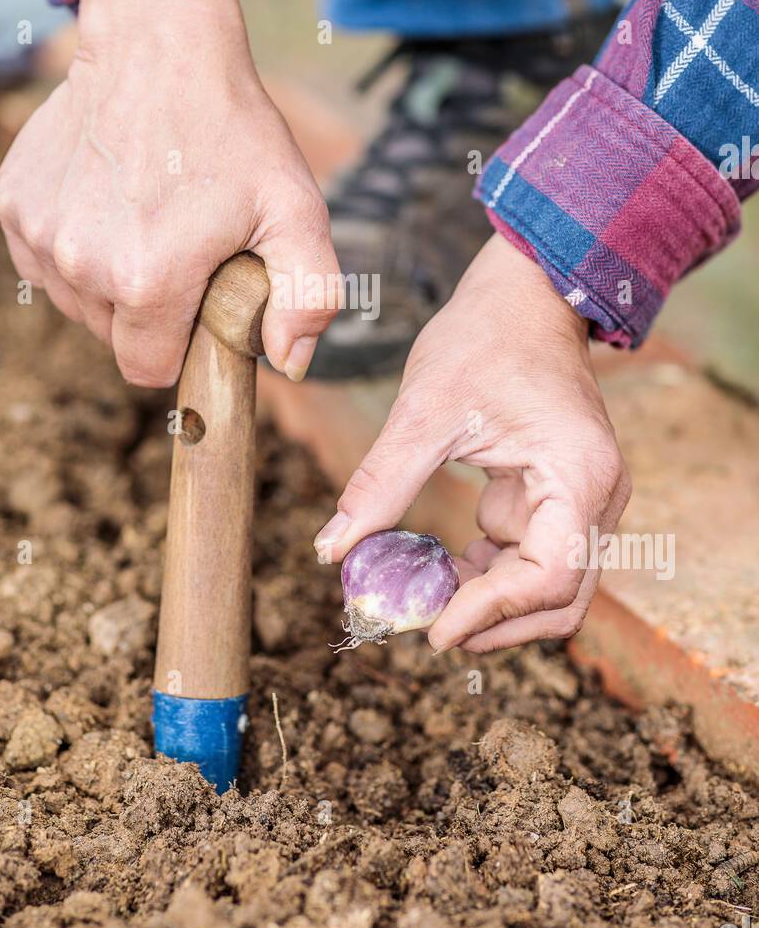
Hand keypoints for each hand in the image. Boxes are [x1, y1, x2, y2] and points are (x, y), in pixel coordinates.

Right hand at [0, 0, 338, 385]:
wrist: (160, 44)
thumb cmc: (234, 130)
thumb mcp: (296, 208)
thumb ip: (309, 295)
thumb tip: (291, 364)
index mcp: (146, 281)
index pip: (148, 368)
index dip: (181, 344)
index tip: (201, 300)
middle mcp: (79, 265)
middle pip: (112, 335)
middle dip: (149, 311)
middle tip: (183, 247)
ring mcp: (38, 232)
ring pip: (76, 301)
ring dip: (109, 279)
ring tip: (148, 218)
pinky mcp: (13, 204)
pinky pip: (43, 261)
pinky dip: (74, 246)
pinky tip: (109, 201)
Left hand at [314, 233, 630, 651]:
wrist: (523, 298)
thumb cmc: (484, 339)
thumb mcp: (425, 409)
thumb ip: (382, 483)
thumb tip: (331, 549)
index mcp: (578, 475)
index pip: (552, 577)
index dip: (494, 613)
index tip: (433, 629)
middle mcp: (596, 498)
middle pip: (561, 600)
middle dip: (495, 623)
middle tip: (424, 629)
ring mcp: (582, 502)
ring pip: (548, 589)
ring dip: (490, 605)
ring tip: (422, 599)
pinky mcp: (560, 500)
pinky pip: (532, 560)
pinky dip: (489, 576)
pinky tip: (441, 566)